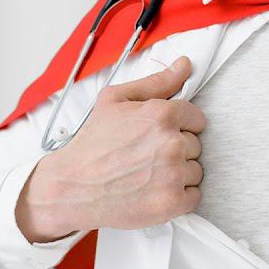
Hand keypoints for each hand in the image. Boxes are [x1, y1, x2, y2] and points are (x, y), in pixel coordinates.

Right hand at [16, 55, 206, 241]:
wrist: (72, 186)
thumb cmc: (92, 143)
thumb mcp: (116, 100)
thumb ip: (157, 82)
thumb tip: (185, 65)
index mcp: (162, 114)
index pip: (196, 119)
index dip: (178, 127)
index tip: (159, 136)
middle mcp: (171, 143)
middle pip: (196, 145)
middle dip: (175, 150)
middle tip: (147, 156)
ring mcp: (173, 174)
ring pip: (196, 170)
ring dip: (178, 173)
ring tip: (149, 174)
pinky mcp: (172, 203)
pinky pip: (195, 196)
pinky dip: (179, 197)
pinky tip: (156, 191)